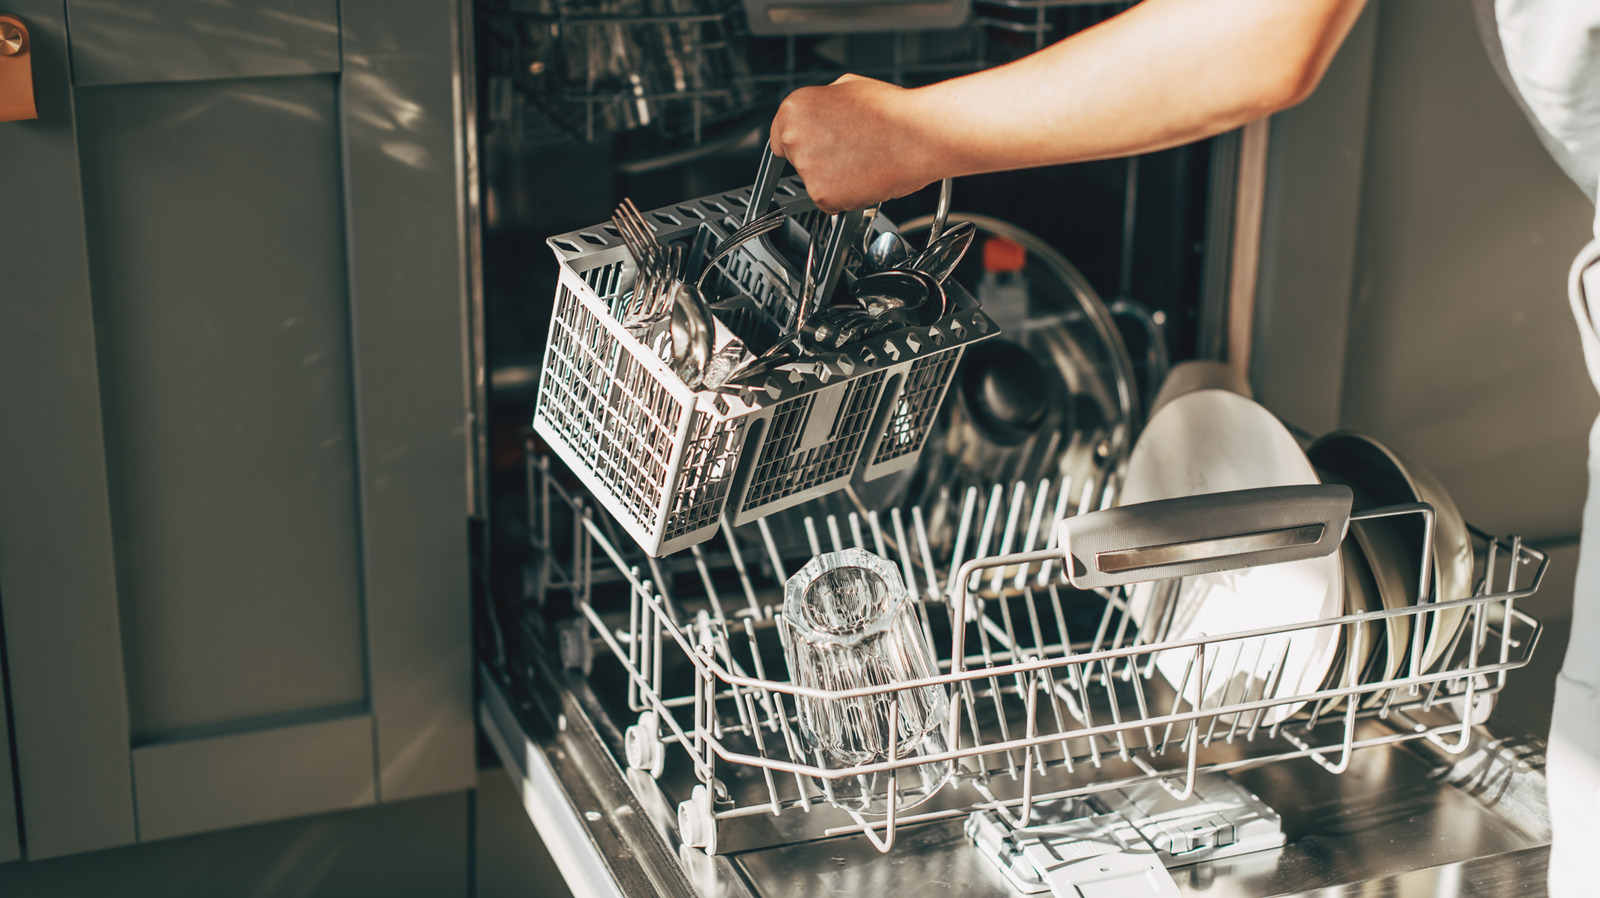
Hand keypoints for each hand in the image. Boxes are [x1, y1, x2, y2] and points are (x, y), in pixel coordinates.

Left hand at [769, 75, 937, 213]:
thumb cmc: (893, 111)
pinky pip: (829, 202)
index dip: (801, 143)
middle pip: (796, 160)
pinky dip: (845, 197)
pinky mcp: (822, 194)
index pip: (780, 136)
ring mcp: (807, 167)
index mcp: (795, 107)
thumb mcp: (849, 85)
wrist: (920, 134)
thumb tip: (821, 109)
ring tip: (862, 161)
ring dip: (833, 179)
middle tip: (849, 152)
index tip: (813, 148)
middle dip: (819, 160)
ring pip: (814, 182)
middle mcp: (794, 136)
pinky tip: (864, 177)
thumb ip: (824, 100)